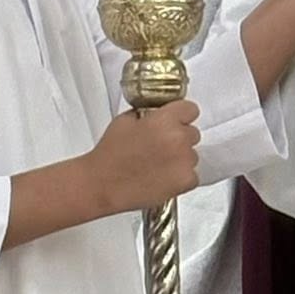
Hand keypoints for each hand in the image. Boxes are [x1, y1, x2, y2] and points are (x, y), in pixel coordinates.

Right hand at [87, 100, 201, 214]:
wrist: (101, 184)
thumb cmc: (109, 154)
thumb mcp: (125, 120)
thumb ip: (147, 114)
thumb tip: (157, 114)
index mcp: (165, 120)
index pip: (190, 109)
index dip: (182, 116)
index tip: (177, 121)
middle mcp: (178, 139)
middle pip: (193, 133)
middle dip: (179, 138)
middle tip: (160, 147)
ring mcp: (184, 161)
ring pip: (193, 155)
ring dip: (180, 158)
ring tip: (158, 164)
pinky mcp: (185, 181)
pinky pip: (192, 176)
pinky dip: (181, 178)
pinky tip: (162, 177)